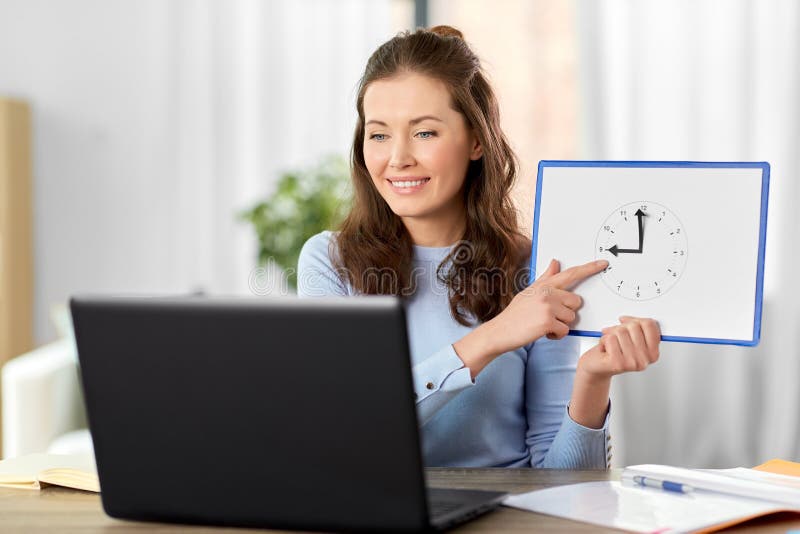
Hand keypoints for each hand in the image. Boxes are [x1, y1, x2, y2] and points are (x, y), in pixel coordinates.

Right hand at [485, 258, 607, 353]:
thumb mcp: (529, 292)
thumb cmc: (514, 314)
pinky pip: (565, 330)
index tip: (602, 264)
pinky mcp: (547, 321)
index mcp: (543, 285)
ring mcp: (547, 306)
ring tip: (543, 325)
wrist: (499, 331)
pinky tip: (543, 333)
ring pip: (572, 318)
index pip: (570, 274)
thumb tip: (555, 262)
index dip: (589, 268)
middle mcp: (546, 293)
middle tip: (548, 317)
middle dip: (566, 312)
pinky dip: (556, 335)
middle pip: (576, 302)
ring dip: (561, 325)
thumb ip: (545, 278)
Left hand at [577, 316, 660, 380]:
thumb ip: (635, 326)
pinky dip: (604, 340)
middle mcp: (644, 359)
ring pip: (620, 331)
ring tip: (611, 344)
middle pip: (634, 326)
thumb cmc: (613, 351)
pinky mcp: (618, 363)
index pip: (650, 325)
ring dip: (611, 335)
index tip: (627, 323)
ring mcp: (632, 362)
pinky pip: (610, 338)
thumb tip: (625, 319)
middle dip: (621, 328)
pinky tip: (605, 348)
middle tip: (616, 337)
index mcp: (652, 353)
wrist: (598, 366)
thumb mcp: (629, 337)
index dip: (636, 320)